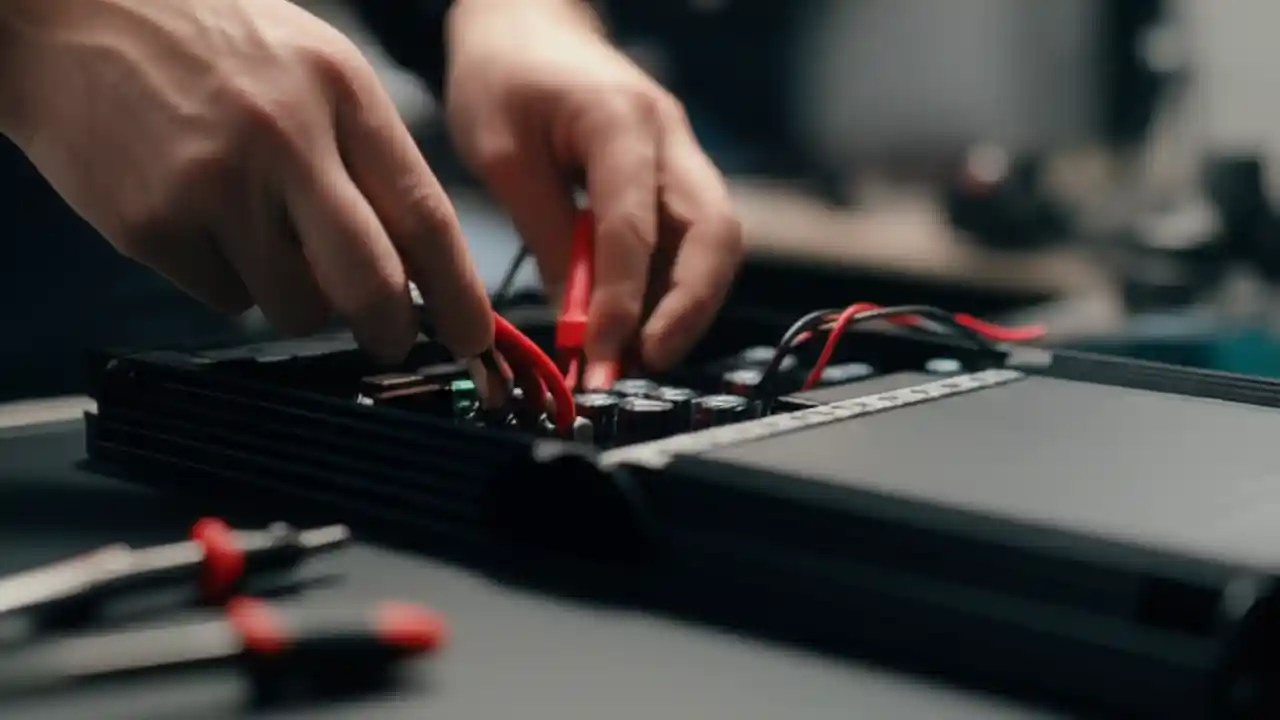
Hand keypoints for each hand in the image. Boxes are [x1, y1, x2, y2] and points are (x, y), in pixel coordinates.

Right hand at [0, 0, 490, 361]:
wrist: (62, 15)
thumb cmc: (200, 38)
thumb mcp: (310, 64)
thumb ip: (364, 152)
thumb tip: (411, 259)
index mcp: (338, 90)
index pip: (424, 214)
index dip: (458, 292)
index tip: (474, 336)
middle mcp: (284, 136)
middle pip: (370, 282)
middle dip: (392, 331)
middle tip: (392, 341)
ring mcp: (214, 184)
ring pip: (296, 305)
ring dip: (296, 297)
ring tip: (260, 232)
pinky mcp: (154, 226)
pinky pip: (225, 299)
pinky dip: (229, 280)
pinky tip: (202, 219)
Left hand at [445, 0, 742, 385]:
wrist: (526, 23)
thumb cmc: (503, 76)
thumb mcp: (501, 155)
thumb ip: (546, 235)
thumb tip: (577, 324)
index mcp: (623, 121)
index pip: (636, 227)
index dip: (623, 302)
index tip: (600, 358)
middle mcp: (671, 138)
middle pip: (716, 235)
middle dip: (688, 310)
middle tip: (642, 364)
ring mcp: (681, 156)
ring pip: (716, 243)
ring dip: (686, 306)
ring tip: (635, 356)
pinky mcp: (674, 176)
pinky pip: (692, 241)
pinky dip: (672, 287)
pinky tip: (637, 322)